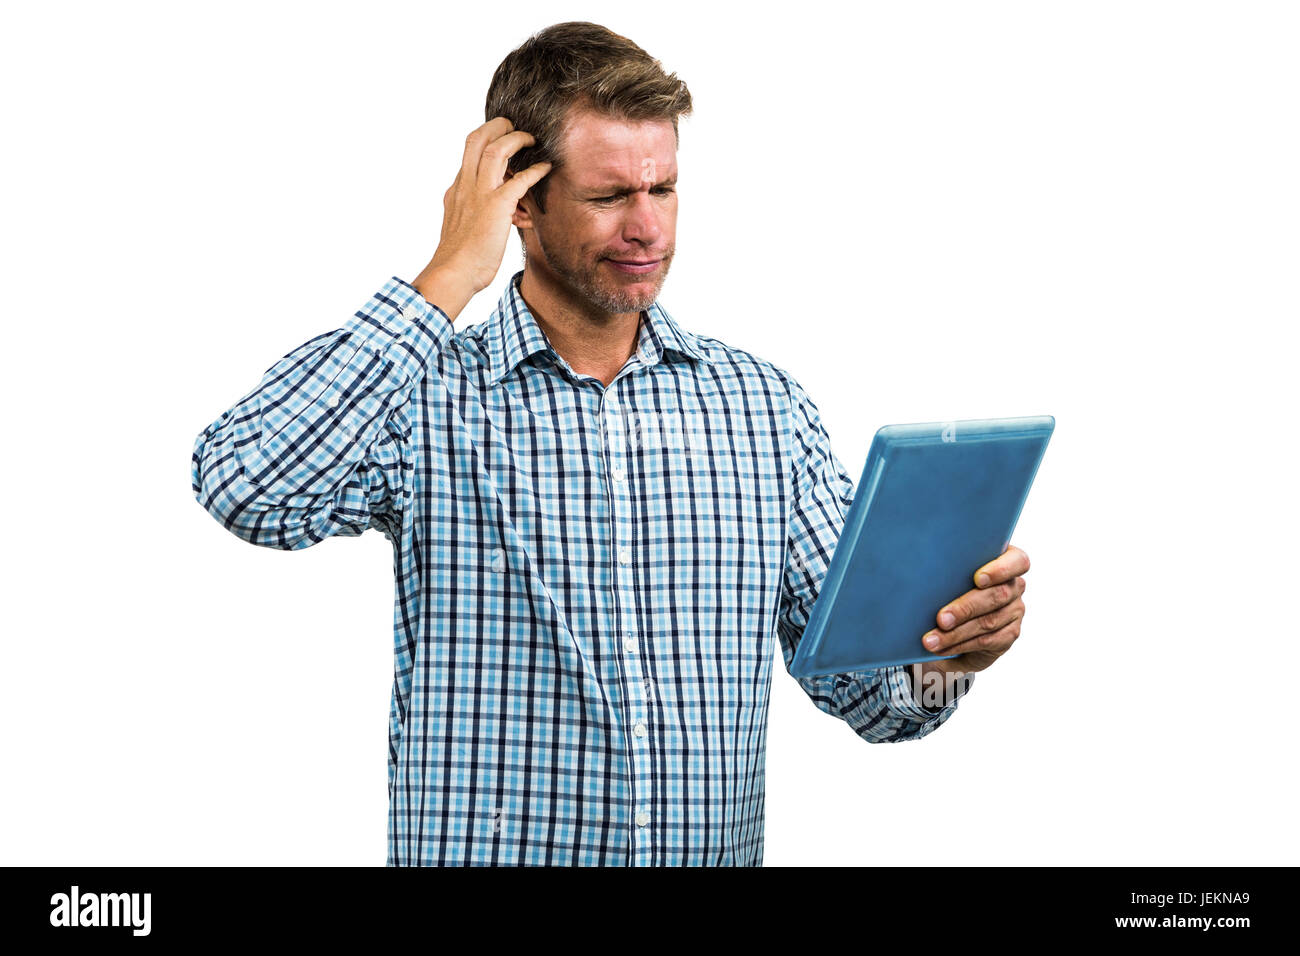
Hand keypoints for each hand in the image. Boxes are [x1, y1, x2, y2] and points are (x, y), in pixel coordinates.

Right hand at [412, 116, 552, 321]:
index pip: (468, 153)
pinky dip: (535, 171)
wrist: (453, 272)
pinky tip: (546, 168)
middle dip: (496, 125)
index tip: (499, 138)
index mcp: (457, 190)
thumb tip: (481, 212)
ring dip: (516, 139)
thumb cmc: (459, 259)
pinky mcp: (497, 206)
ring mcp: (480, 194)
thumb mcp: (458, 227)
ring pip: (495, 149)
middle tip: (513, 125)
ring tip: (530, 139)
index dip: (485, 140)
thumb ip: (469, 212)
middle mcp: (466, 186)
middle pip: (476, 139)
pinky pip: (519, 180)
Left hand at [915, 544, 1029, 682]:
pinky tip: (942, 648)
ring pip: (989, 622)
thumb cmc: (948, 586)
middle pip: (998, 595)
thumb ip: (945, 568)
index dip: (1000, 569)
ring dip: (956, 633)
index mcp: (1005, 560)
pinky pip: (986, 641)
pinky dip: (960, 645)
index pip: (1017, 561)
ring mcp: (1014, 611)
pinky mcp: (1008, 634)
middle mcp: (1014, 585)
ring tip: (932, 640)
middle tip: (941, 618)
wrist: (952, 619)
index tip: (978, 578)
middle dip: (966, 608)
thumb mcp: (947, 573)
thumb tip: (914, 569)